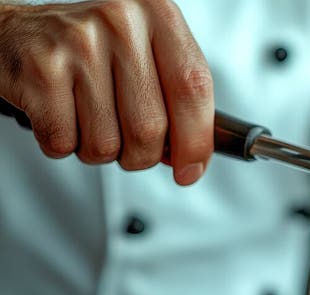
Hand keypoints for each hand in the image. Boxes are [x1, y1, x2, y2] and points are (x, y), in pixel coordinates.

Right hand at [0, 0, 213, 184]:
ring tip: (87, 120)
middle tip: (128, 144)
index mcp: (157, 15)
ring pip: (107, 143)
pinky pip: (64, 141)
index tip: (191, 169)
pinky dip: (61, 144)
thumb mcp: (145, 55)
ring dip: (98, 150)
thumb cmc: (90, 49)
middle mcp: (120, 22)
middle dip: (141, 155)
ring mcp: (78, 43)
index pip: (193, 87)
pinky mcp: (41, 68)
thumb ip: (176, 99)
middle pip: (150, 127)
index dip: (196, 140)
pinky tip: (60, 115)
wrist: (17, 32)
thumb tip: (191, 159)